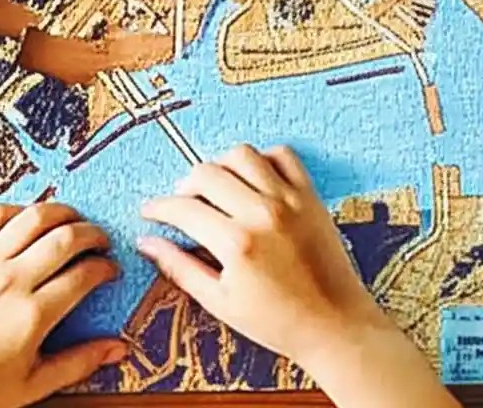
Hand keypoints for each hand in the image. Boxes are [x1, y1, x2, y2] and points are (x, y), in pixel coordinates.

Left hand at [0, 203, 126, 407]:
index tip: (109, 269)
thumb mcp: (34, 384)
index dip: (105, 267)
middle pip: (65, 238)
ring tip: (71, 220)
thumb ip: (80, 362)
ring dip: (60, 213)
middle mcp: (9, 282)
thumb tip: (121, 348)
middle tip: (99, 241)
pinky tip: (27, 218)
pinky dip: (16, 210)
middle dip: (92, 234)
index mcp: (32, 316)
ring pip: (32, 218)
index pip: (84, 274)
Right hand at [139, 146, 459, 407]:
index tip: (151, 211)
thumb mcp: (220, 302)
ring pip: (241, 154)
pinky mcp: (310, 197)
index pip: (182, 208)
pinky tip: (253, 180)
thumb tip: (146, 243)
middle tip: (182, 204)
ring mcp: (289, 201)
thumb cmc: (278, 322)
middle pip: (206, 173)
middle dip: (184, 186)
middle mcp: (262, 213)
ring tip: (216, 188)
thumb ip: (180, 268)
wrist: (336, 327)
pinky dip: (262, 159)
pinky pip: (282, 155)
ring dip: (220, 166)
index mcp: (236, 243)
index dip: (158, 207)